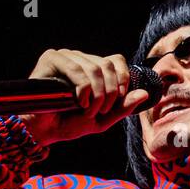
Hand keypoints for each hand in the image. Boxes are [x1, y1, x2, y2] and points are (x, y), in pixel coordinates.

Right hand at [16, 48, 150, 146]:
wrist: (44, 131)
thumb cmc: (70, 124)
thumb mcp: (103, 119)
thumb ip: (123, 107)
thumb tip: (145, 93)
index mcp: (93, 69)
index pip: (116, 60)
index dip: (123, 78)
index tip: (120, 99)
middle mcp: (80, 59)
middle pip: (108, 64)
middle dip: (111, 92)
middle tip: (100, 110)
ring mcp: (66, 57)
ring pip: (94, 68)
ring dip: (97, 94)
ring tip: (86, 110)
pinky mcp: (51, 59)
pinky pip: (76, 68)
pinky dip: (82, 88)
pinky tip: (77, 101)